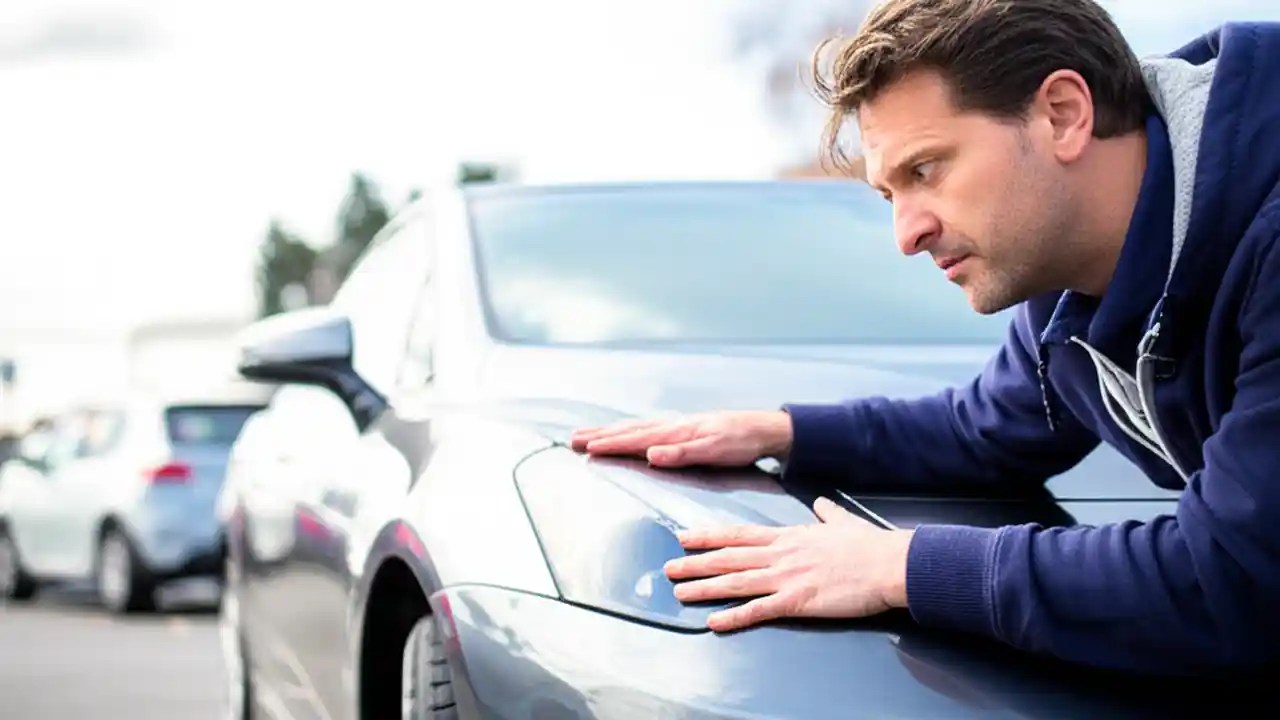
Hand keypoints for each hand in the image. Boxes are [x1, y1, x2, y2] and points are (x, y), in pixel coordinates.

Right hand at [569, 410, 792, 467]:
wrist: (762, 429)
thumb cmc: (739, 442)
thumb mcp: (714, 451)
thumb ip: (681, 454)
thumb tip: (650, 454)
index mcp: (675, 433)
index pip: (635, 439)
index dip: (609, 444)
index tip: (585, 448)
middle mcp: (671, 427)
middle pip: (629, 431)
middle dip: (600, 436)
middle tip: (573, 440)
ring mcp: (675, 426)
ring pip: (635, 428)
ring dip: (610, 432)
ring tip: (588, 435)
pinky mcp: (681, 429)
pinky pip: (646, 428)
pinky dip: (628, 430)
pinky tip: (624, 433)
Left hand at [663, 497, 913, 631]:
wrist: (888, 563)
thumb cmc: (869, 545)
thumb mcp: (843, 522)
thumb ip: (827, 513)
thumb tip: (821, 503)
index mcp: (788, 537)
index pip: (740, 535)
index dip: (709, 536)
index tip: (686, 537)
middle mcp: (781, 555)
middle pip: (729, 557)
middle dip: (696, 563)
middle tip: (668, 567)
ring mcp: (787, 577)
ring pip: (736, 581)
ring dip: (705, 588)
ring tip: (680, 592)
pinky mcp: (798, 601)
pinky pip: (759, 609)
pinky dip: (734, 616)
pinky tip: (714, 621)